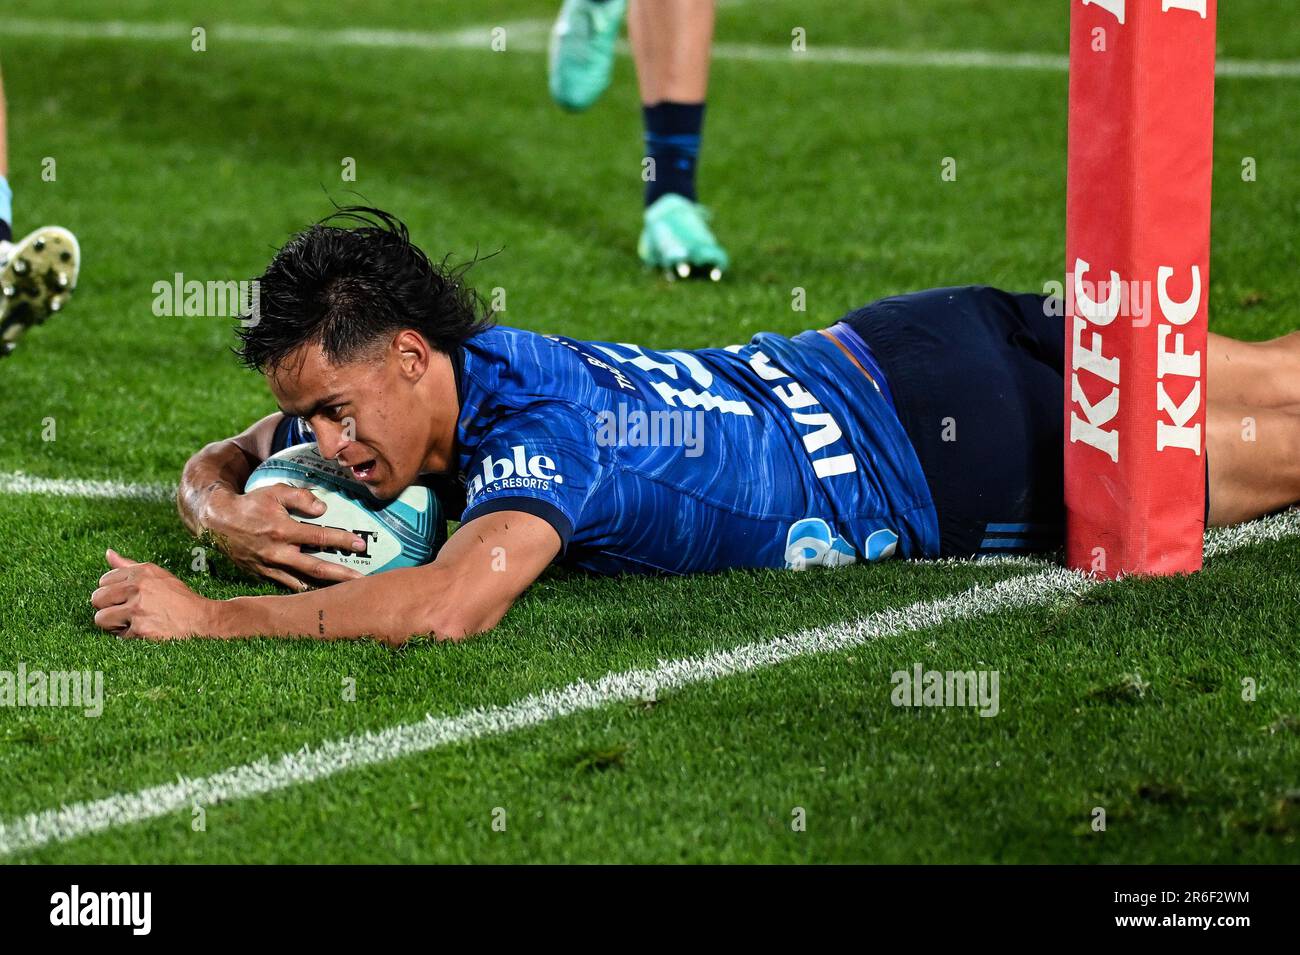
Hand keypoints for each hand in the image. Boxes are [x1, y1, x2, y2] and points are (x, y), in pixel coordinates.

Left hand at [91, 550, 215, 639]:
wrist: (202, 620)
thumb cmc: (179, 598)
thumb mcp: (157, 575)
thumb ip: (129, 566)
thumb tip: (108, 552)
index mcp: (142, 571)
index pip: (103, 581)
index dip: (113, 593)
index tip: (127, 598)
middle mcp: (138, 587)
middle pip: (97, 598)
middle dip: (108, 608)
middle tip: (126, 612)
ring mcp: (138, 609)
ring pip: (100, 619)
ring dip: (113, 624)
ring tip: (133, 622)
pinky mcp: (140, 630)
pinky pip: (117, 635)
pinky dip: (128, 637)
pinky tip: (144, 631)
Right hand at [199, 483, 364, 589]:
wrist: (218, 522)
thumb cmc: (251, 504)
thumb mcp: (274, 492)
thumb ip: (300, 498)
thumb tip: (323, 509)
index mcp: (282, 530)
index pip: (320, 537)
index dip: (342, 540)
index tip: (361, 544)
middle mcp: (277, 553)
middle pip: (316, 568)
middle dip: (341, 575)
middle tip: (363, 581)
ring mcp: (270, 567)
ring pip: (303, 583)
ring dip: (326, 588)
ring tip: (347, 593)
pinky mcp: (263, 575)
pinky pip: (288, 585)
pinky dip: (305, 591)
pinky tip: (322, 594)